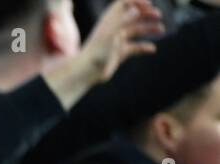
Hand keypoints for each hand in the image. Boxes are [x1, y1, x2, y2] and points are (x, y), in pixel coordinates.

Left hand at [45, 0, 161, 106]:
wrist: (88, 72)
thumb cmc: (97, 52)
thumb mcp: (112, 34)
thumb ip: (124, 20)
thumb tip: (137, 9)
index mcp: (111, 20)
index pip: (124, 3)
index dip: (137, 1)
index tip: (149, 4)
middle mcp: (115, 28)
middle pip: (134, 15)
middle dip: (147, 13)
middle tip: (158, 15)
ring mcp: (118, 40)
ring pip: (137, 30)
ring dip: (149, 28)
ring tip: (161, 30)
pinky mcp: (121, 53)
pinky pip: (136, 47)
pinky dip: (145, 47)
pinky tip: (152, 49)